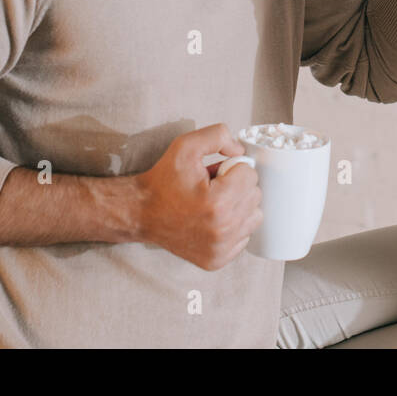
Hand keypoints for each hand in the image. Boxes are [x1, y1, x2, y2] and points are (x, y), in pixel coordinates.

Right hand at [132, 123, 261, 270]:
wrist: (141, 212)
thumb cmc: (164, 180)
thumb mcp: (186, 146)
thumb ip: (219, 135)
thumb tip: (241, 151)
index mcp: (218, 202)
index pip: (250, 175)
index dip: (233, 169)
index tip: (215, 174)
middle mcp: (222, 229)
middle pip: (255, 196)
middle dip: (237, 186)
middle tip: (213, 187)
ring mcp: (220, 248)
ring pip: (253, 217)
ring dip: (238, 206)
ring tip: (214, 203)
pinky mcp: (217, 260)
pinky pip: (243, 237)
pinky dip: (232, 227)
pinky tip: (212, 220)